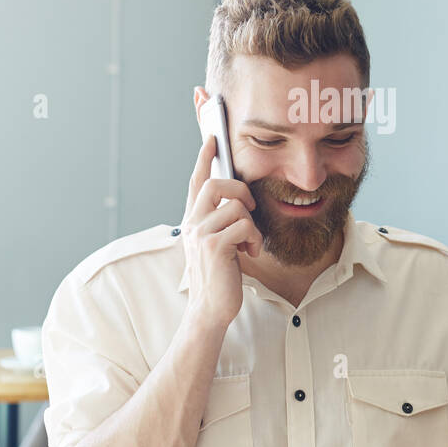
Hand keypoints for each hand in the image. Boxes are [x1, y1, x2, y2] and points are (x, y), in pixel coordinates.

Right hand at [180, 135, 262, 327]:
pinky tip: (250, 253)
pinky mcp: (214, 246)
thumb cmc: (219, 276)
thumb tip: (239, 199)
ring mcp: (201, 234)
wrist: (210, 308)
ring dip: (252, 224)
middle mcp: (192, 223)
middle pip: (216, 183)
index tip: (212, 137)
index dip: (204, 158)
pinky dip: (255, 239)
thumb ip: (220, 220)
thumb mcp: (217, 243)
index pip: (196, 181)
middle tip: (249, 205)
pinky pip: (245, 225)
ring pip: (236, 206)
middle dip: (240, 189)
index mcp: (192, 220)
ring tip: (249, 243)